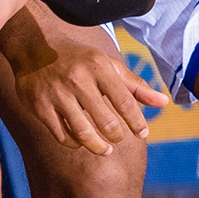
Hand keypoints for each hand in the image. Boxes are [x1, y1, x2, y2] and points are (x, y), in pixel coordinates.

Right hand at [10, 40, 168, 153]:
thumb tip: (164, 103)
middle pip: (106, 122)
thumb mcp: (108, 65)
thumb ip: (135, 85)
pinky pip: (61, 135)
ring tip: (105, 150)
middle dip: (117, 136)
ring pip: (83, 133)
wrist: (34, 48)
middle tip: (119, 138)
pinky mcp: (39, 106)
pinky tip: (80, 142)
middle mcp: (78, 80)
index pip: (125, 102)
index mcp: (98, 67)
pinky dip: (74, 143)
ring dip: (98, 146)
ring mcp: (57, 94)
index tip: (143, 134)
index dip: (137, 122)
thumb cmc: (79, 60)